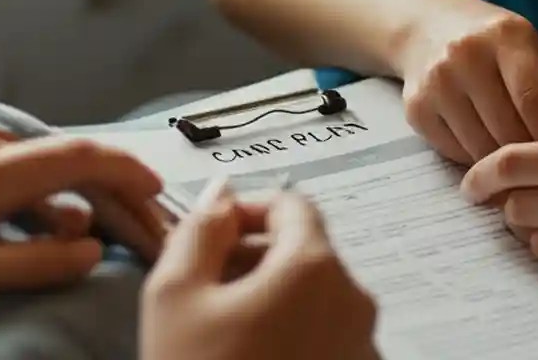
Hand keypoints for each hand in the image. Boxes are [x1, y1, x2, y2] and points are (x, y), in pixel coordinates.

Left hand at [0, 136, 164, 291]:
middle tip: (144, 226)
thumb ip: (23, 262)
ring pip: (34, 174)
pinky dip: (40, 205)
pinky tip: (45, 228)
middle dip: (110, 192)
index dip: (124, 170)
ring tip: (105, 233)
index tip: (160, 192)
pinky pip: (5, 185)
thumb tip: (90, 249)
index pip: (72, 157)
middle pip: (59, 164)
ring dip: (77, 200)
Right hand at [142, 180, 376, 359]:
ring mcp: (364, 345)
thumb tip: (221, 193)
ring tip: (220, 328)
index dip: (245, 210)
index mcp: (315, 266)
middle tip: (202, 286)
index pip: (291, 204)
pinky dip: (291, 332)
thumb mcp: (174, 296)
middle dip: (253, 257)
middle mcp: (356, 300)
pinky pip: (327, 335)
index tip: (208, 235)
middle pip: (305, 251)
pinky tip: (248, 355)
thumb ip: (199, 230)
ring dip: (270, 296)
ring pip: (316, 296)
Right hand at [396, 0, 537, 164]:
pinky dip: (475, 162)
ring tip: (522, 173)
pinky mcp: (415, 108)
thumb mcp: (535, 55)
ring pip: (480, 148)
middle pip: (507, 129)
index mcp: (506, 36)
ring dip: (505, 169)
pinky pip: (454, 152)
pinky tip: (487, 156)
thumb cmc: (495, 46)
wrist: (427, 26)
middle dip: (533, 161)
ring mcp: (436, 82)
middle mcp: (466, 55)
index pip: (534, 100)